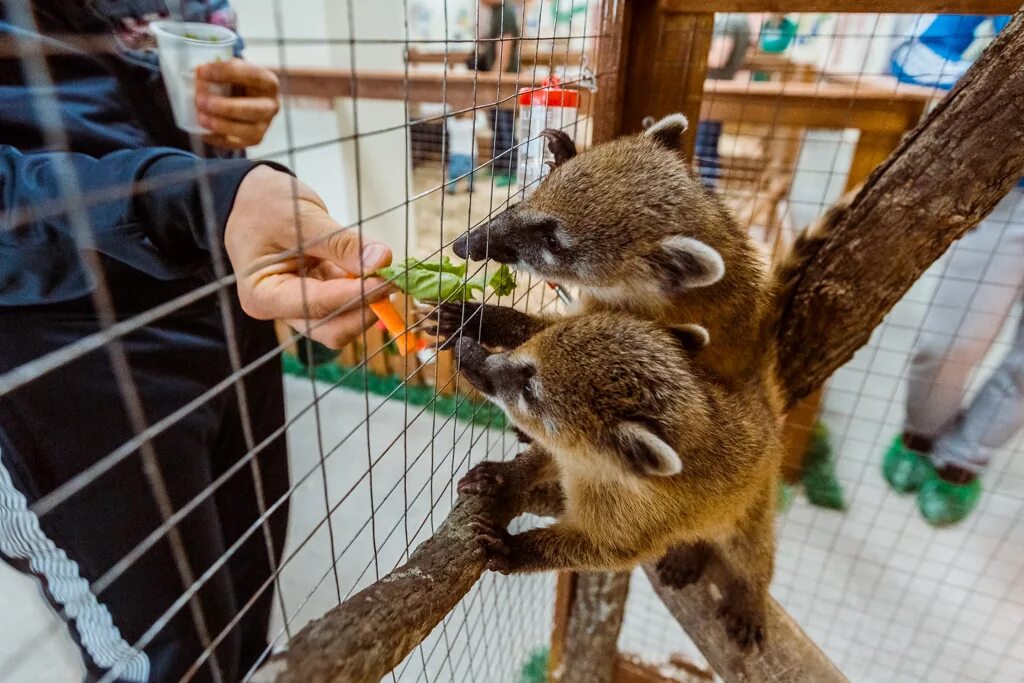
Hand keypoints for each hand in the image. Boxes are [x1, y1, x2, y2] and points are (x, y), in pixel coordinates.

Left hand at [195, 59, 279, 148]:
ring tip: (200, 117)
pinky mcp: (254, 140)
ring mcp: (264, 125)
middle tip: (200, 101)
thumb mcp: (236, 69)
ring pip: (247, 131)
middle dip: (225, 107)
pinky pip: (237, 144)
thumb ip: (222, 70)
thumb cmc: (241, 81)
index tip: (202, 72)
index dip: (227, 73)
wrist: (252, 96)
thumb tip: (200, 76)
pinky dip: (218, 138)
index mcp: (269, 83)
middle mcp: (271, 106)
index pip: (252, 76)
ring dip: (221, 125)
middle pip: (253, 110)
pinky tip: (203, 131)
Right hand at [225, 166, 393, 347]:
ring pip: (343, 321)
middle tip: (391, 281)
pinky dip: (367, 291)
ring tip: (387, 273)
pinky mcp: (319, 295)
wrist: (252, 197)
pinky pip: (348, 303)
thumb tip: (381, 261)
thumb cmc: (263, 205)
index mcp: (263, 295)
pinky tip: (379, 273)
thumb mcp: (302, 218)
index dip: (355, 297)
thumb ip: (342, 243)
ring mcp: (301, 305)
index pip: (315, 305)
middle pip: (331, 329)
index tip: (385, 281)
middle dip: (364, 310)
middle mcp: (282, 309)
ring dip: (369, 303)